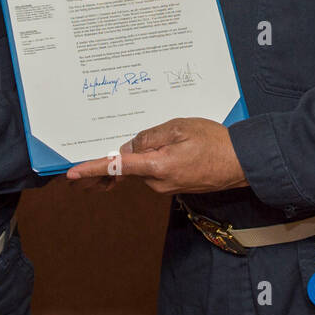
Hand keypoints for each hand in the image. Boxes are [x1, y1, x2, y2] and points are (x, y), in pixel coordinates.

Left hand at [66, 117, 247, 194]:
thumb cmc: (215, 142)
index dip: (93, 169)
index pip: (117, 167)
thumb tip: (130, 148)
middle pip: (130, 164)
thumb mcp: (180, 128)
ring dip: (150, 151)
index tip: (73, 173)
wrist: (241, 162)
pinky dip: (158, 157)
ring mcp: (165, 186)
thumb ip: (150, 137)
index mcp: (157, 166)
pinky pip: (156, 169)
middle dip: (133, 149)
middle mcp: (157, 182)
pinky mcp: (173, 186)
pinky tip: (179, 147)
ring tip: (180, 138)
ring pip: (144, 165)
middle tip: (153, 138)